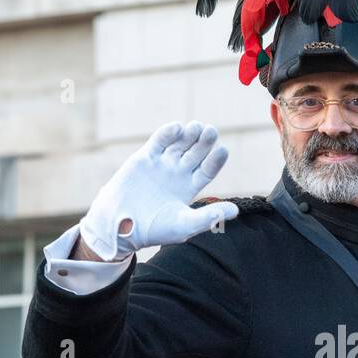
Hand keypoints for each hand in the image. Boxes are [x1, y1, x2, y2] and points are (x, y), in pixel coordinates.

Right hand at [78, 121, 237, 260]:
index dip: (215, 160)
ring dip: (189, 134)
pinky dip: (168, 133)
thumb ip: (210, 216)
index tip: (223, 150)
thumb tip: (236, 210)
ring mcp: (162, 164)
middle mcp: (178, 174)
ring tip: (196, 127)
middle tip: (211, 132)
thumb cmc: (153, 229)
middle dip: (204, 142)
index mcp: (189, 188)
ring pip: (180, 144)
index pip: (207, 169)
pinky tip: (177, 128)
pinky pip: (159, 141)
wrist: (120, 225)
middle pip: (196, 153)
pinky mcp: (145, 158)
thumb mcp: (185, 225)